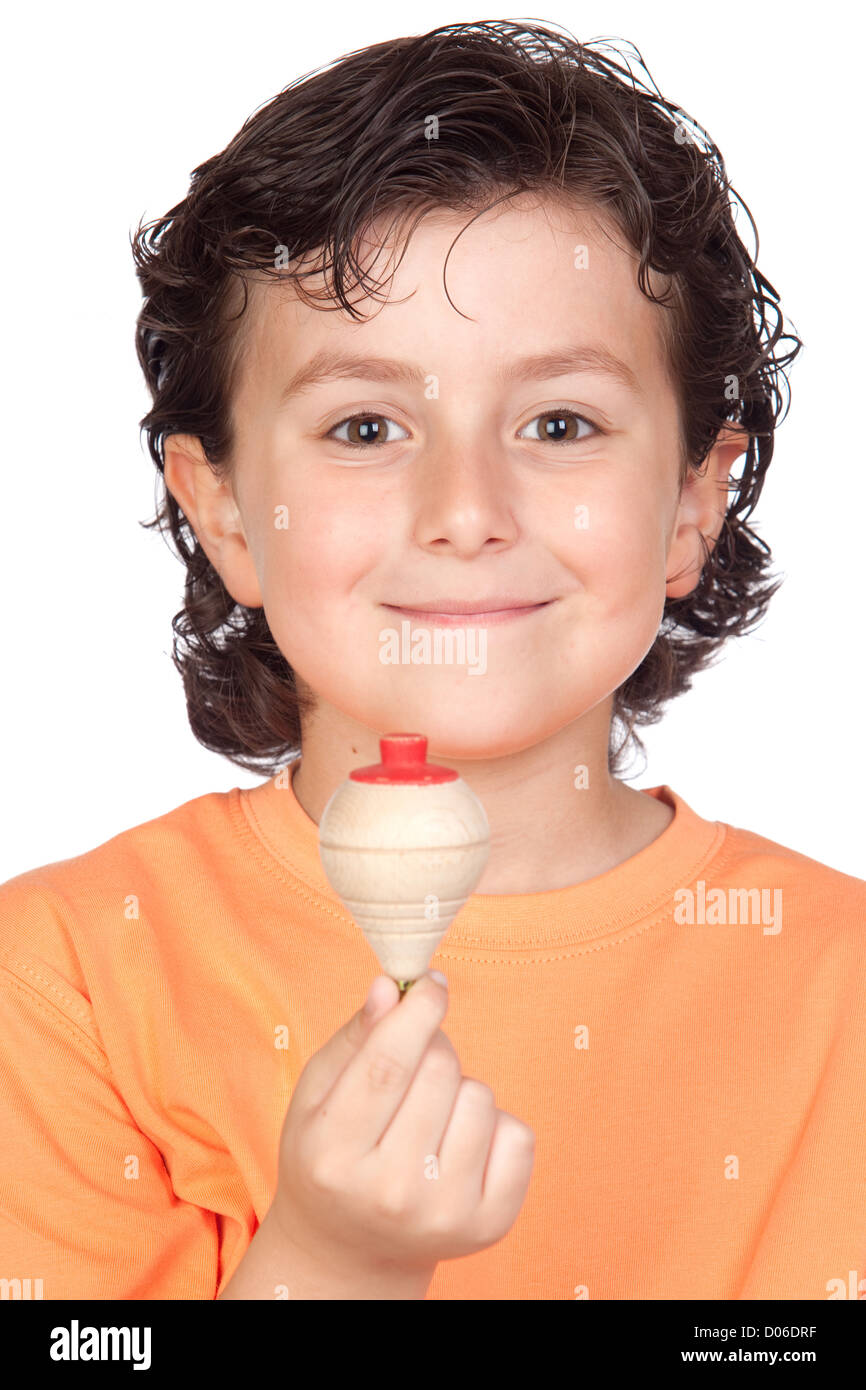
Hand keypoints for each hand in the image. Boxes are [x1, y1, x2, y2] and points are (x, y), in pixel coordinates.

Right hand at [270, 971, 534, 1283]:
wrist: (351, 1248)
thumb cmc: (331, 1154)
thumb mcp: (320, 1092)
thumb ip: (358, 1036)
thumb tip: (392, 987)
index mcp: (333, 1156)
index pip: (388, 1064)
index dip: (417, 1011)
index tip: (430, 984)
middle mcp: (390, 1193)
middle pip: (439, 1071)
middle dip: (432, 1048)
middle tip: (412, 1071)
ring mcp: (444, 1215)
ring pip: (480, 1097)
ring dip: (460, 1090)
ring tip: (430, 1119)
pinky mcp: (490, 1226)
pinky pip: (518, 1134)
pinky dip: (494, 1126)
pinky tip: (459, 1146)